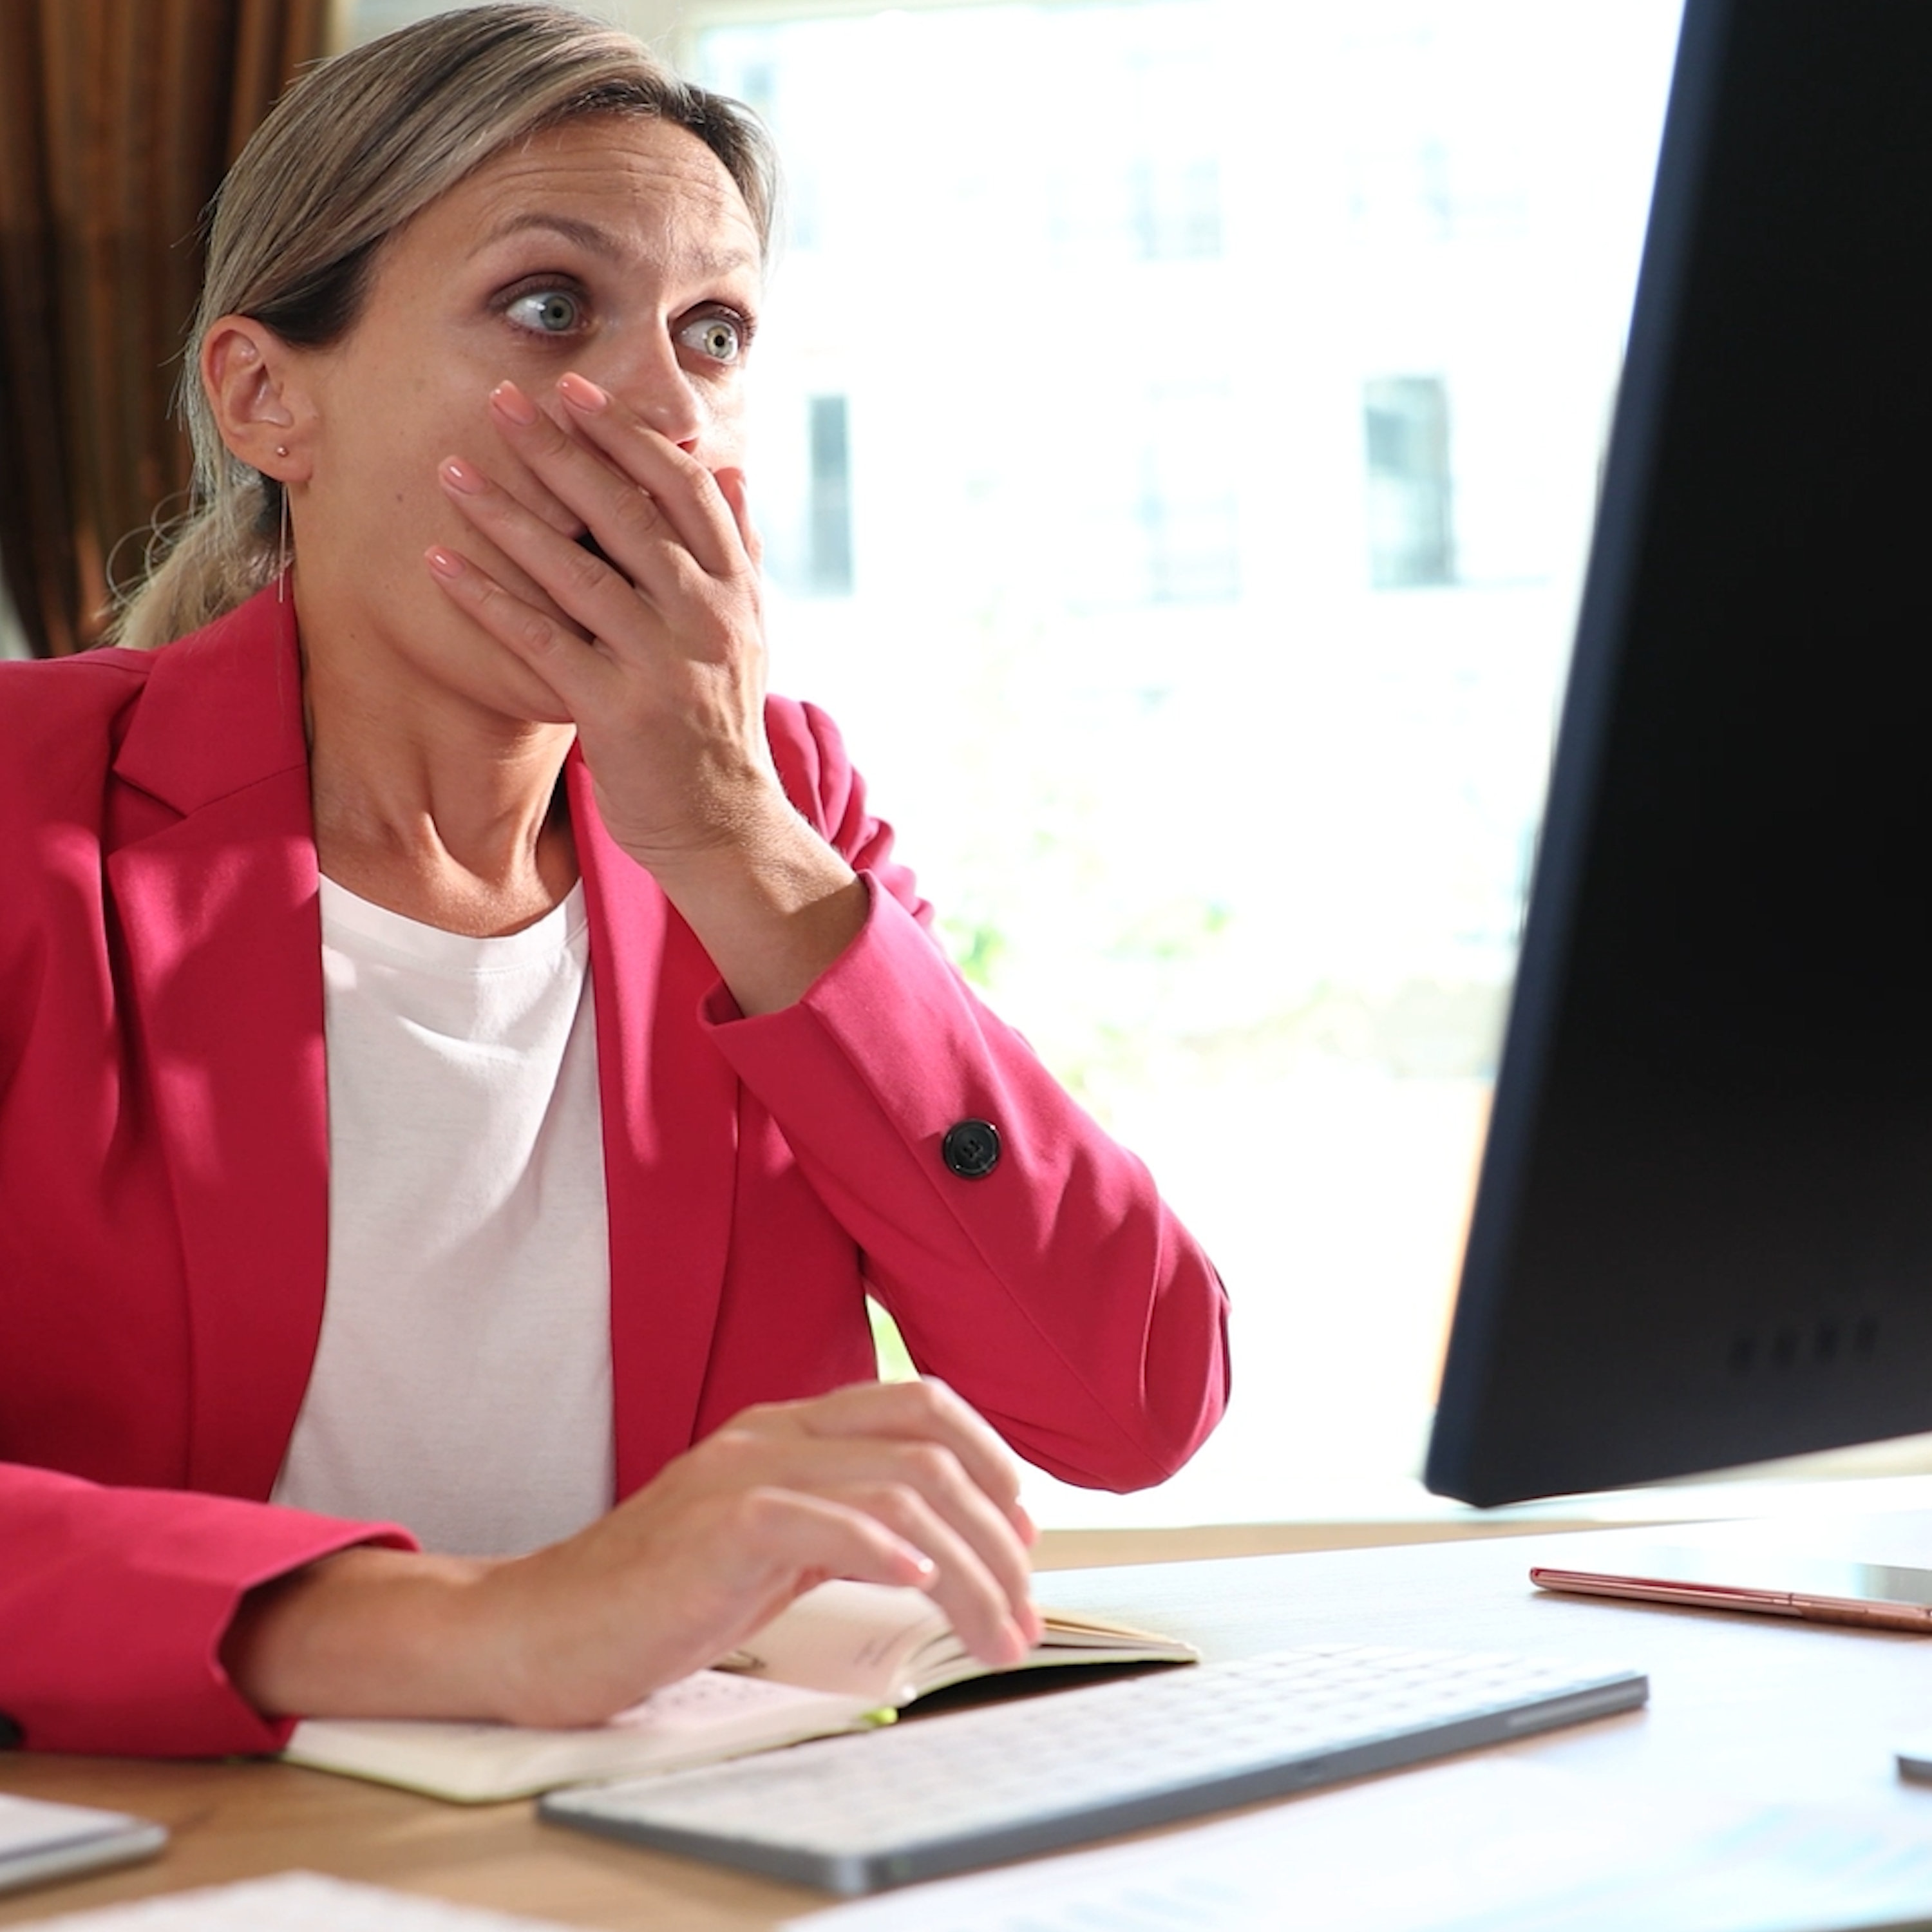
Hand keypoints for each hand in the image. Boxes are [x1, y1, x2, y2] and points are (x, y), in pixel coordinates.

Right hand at [223, 1380, 1041, 1727]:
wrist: (537, 1629)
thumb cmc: (654, 1598)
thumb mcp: (769, 1548)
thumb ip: (841, 1526)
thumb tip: (935, 1547)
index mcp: (790, 1430)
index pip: (920, 1406)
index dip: (990, 1460)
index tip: (1023, 1535)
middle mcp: (774, 1435)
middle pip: (927, 1450)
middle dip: (998, 1534)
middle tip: (1024, 1609)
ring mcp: (743, 1474)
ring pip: (896, 1490)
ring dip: (967, 1567)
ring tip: (995, 1630)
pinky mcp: (715, 1527)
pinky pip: (817, 1522)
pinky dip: (879, 1548)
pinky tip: (915, 1582)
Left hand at [427, 372, 778, 873]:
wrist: (724, 824)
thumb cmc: (720, 724)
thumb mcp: (750, 631)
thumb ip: (740, 551)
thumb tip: (732, 469)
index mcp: (738, 590)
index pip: (684, 489)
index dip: (628, 435)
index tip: (576, 390)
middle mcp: (706, 618)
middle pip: (626, 514)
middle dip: (559, 452)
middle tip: (502, 401)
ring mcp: (663, 663)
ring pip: (577, 570)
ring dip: (508, 515)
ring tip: (452, 470)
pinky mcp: (619, 710)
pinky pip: (541, 641)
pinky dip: (489, 600)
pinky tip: (442, 564)